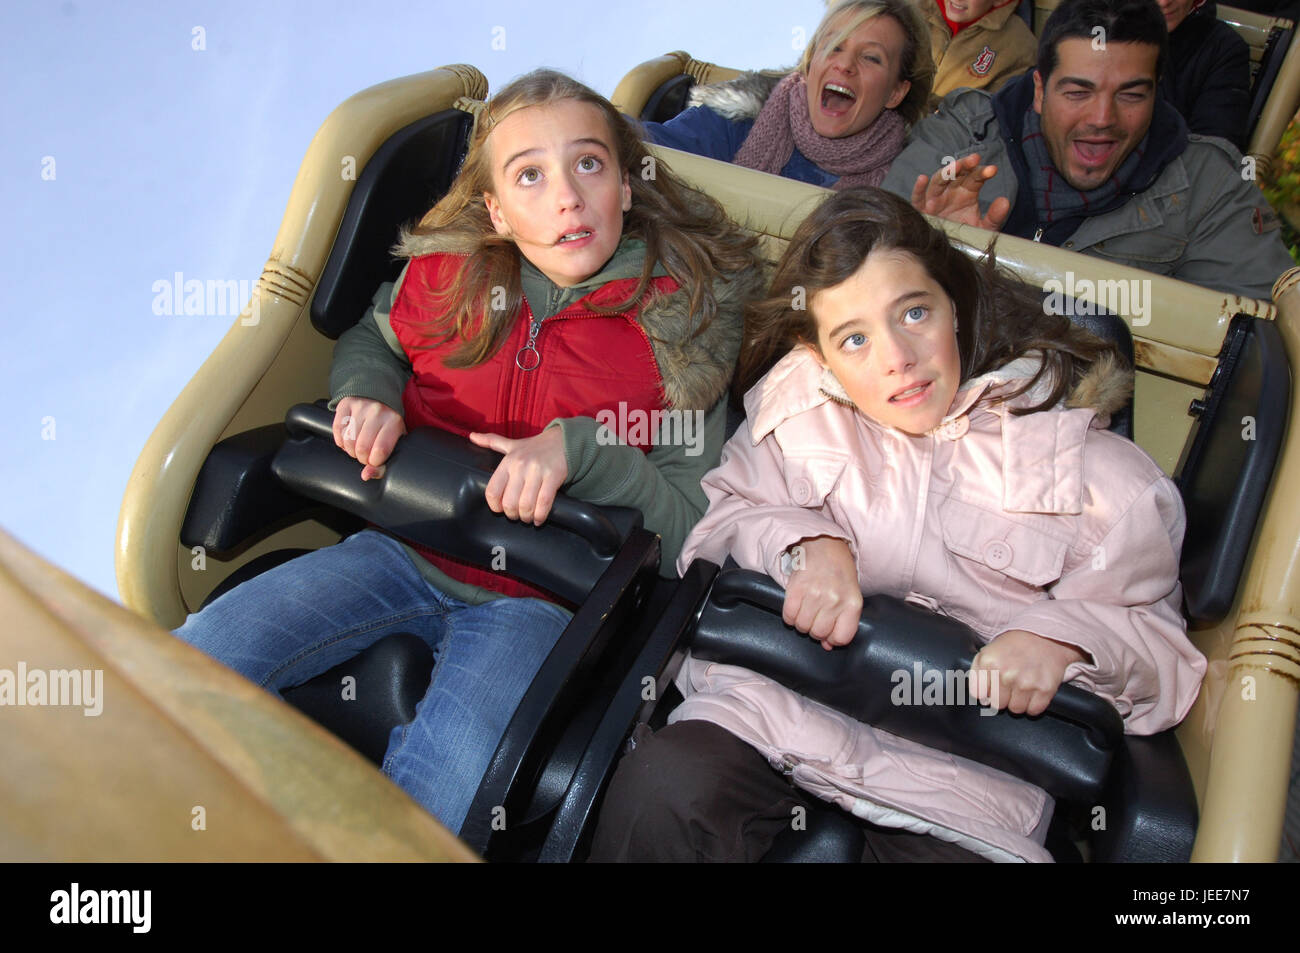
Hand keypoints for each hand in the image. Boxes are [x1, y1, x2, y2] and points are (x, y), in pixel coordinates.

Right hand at [333, 397, 405, 480]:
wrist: (378, 398)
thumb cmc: (387, 426)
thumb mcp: (393, 444)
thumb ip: (383, 465)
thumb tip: (366, 475)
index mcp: (394, 422)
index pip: (379, 452)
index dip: (373, 462)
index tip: (374, 460)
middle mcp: (377, 412)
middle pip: (361, 448)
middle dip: (361, 458)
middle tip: (365, 454)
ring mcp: (360, 406)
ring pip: (348, 440)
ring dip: (350, 450)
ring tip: (357, 447)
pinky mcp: (345, 404)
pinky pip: (337, 429)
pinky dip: (340, 440)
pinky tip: (348, 439)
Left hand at [469, 427, 568, 525]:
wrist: (563, 441)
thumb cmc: (535, 446)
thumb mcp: (512, 444)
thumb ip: (491, 441)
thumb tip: (472, 436)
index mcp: (508, 461)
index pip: (492, 491)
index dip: (494, 506)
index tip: (500, 510)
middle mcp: (520, 466)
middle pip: (509, 503)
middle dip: (513, 515)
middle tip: (516, 516)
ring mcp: (537, 472)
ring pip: (526, 505)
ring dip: (526, 517)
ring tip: (528, 518)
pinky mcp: (553, 477)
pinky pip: (544, 503)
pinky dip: (540, 516)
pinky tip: (539, 519)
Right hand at [783, 536, 861, 651]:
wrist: (823, 544)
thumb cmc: (839, 571)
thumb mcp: (849, 594)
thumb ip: (842, 621)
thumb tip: (827, 645)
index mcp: (852, 603)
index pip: (842, 638)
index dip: (833, 638)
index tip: (829, 632)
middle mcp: (835, 600)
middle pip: (819, 633)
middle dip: (815, 629)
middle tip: (815, 616)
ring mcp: (815, 594)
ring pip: (802, 627)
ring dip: (801, 622)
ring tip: (805, 610)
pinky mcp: (796, 589)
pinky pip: (788, 616)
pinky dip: (790, 616)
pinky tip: (796, 606)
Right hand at [909, 153, 1010, 230]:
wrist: (950, 254)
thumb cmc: (966, 237)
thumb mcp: (984, 228)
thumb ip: (995, 217)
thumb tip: (1005, 202)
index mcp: (966, 192)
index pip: (975, 177)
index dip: (983, 172)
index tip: (992, 170)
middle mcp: (950, 192)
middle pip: (957, 173)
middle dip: (965, 165)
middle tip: (975, 159)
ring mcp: (935, 200)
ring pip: (939, 181)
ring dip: (947, 172)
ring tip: (956, 166)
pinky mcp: (922, 210)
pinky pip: (918, 199)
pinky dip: (918, 189)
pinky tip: (922, 179)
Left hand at [970, 629, 1089, 715]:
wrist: (1044, 636)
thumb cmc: (1015, 645)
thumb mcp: (988, 651)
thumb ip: (977, 672)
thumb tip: (977, 695)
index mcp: (990, 663)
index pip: (979, 694)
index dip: (986, 692)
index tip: (993, 687)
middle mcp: (1007, 674)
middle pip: (998, 704)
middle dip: (1003, 697)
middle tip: (1011, 685)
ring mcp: (1026, 683)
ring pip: (1016, 709)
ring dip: (1019, 702)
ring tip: (1023, 686)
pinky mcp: (1045, 689)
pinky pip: (1034, 710)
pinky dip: (1034, 705)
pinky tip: (1034, 691)